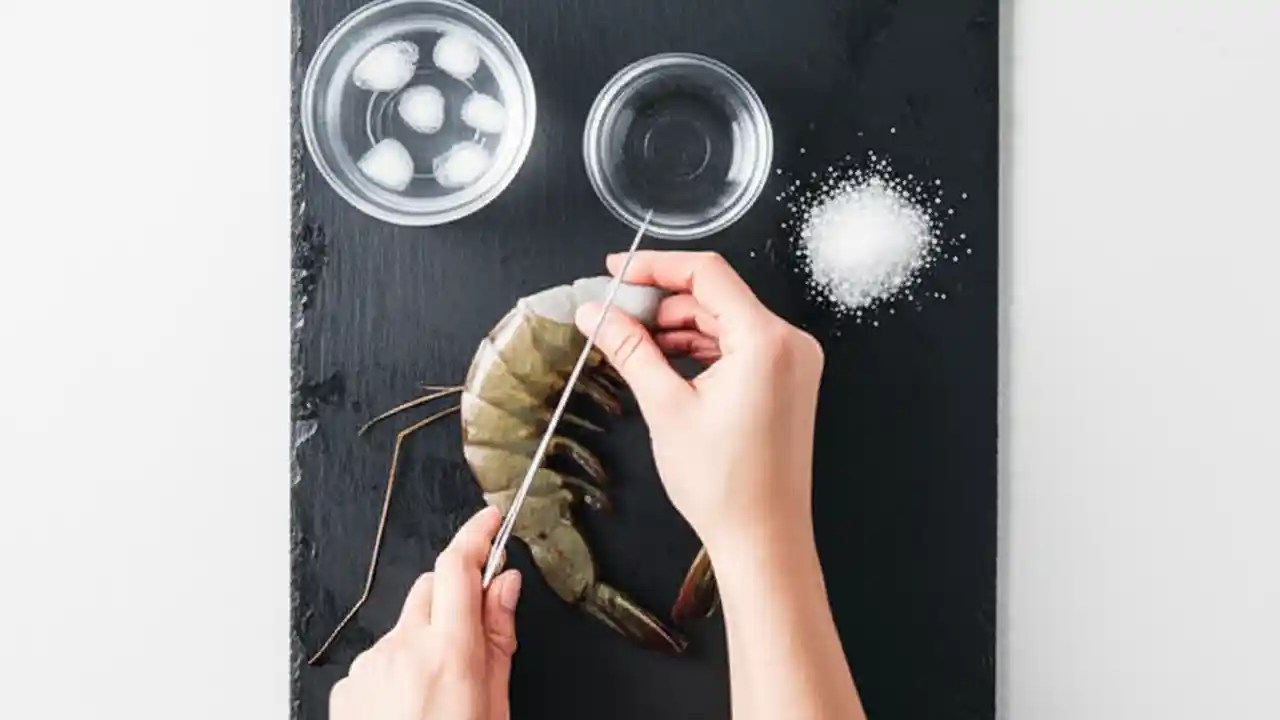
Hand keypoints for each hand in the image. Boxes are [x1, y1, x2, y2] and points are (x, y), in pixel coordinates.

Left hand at [330, 507, 521, 719]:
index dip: (476, 533)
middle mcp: (402, 650)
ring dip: (426, 637)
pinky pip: (379, 657)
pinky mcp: (347, 687)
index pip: (458, 566)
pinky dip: (398, 668)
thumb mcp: (495, 705)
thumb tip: (504, 586)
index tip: (490, 518)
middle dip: (455, 594)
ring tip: (441, 692)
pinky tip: (411, 706)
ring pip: (405, 625)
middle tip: (476, 631)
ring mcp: (369, 668)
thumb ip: (497, 638)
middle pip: (430, 587)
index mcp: (448, 652)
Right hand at [575, 251, 824, 554]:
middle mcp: (789, 343)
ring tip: (632, 345)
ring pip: (725, 321)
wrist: (764, 538)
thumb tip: (596, 314)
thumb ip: (630, 349)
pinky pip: (739, 346)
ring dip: (679, 327)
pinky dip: (701, 348)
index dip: (656, 267)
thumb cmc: (726, 486)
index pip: (707, 274)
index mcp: (766, 341)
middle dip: (662, 304)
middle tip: (613, 316)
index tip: (618, 271)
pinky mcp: (787, 381)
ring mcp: (793, 362)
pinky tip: (665, 361)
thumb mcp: (666, 407)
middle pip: (715, 296)